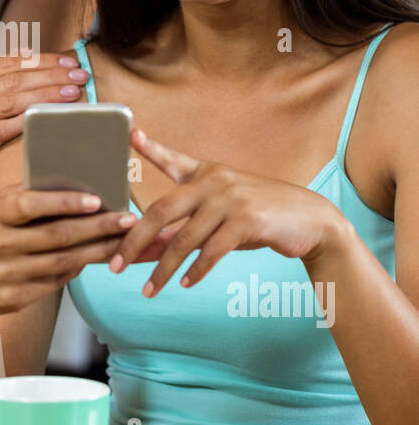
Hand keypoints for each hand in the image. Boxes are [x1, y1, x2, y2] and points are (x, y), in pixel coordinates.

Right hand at [0, 52, 89, 211]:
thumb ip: (5, 82)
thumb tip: (36, 56)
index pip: (5, 63)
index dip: (39, 60)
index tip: (68, 63)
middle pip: (10, 82)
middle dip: (49, 76)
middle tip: (78, 77)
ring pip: (8, 103)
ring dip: (45, 95)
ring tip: (72, 93)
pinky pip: (2, 130)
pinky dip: (27, 119)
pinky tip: (49, 115)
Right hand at [0, 184, 134, 322]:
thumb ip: (24, 195)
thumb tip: (74, 183)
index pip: (31, 204)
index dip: (65, 202)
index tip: (97, 200)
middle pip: (57, 235)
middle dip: (97, 227)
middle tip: (127, 219)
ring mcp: (6, 274)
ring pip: (63, 261)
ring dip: (97, 249)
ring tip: (122, 239)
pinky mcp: (15, 298)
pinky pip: (56, 280)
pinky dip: (79, 268)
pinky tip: (96, 257)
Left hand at [111, 128, 346, 295]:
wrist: (311, 220)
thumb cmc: (261, 217)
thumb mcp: (224, 211)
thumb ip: (189, 223)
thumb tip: (151, 248)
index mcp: (207, 172)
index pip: (172, 158)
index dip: (149, 148)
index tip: (129, 135)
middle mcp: (214, 180)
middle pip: (161, 210)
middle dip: (134, 240)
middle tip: (114, 264)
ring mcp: (230, 199)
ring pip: (185, 238)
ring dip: (164, 269)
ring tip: (149, 290)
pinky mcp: (247, 220)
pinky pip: (212, 250)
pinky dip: (196, 270)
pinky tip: (186, 283)